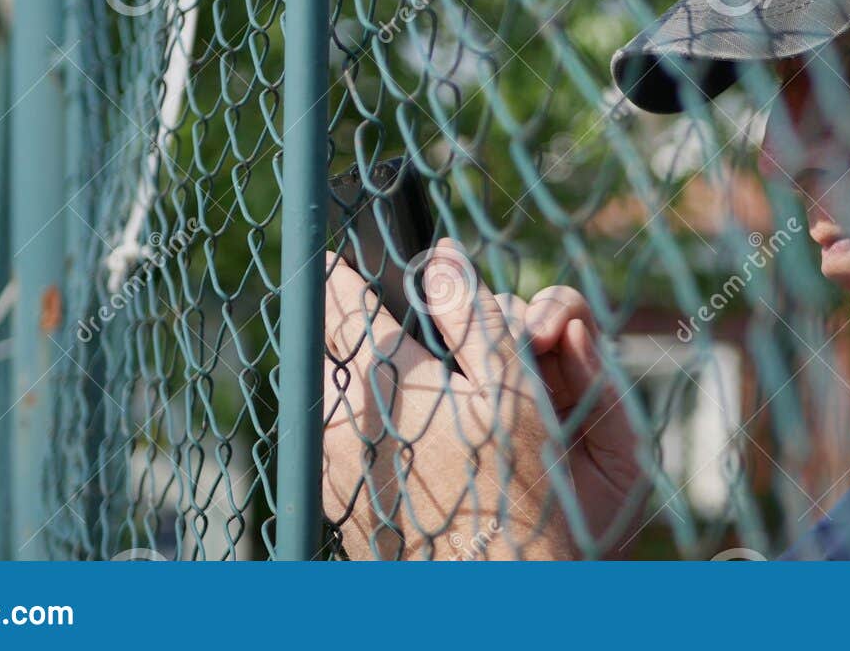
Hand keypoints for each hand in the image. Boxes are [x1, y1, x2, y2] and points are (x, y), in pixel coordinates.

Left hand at [322, 239, 646, 558]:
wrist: (499, 594)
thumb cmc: (521, 494)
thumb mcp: (515, 392)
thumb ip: (476, 316)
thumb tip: (442, 256)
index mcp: (390, 381)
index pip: (344, 305)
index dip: (339, 275)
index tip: (331, 256)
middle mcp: (348, 420)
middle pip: (327, 350)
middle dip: (342, 324)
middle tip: (351, 303)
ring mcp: (336, 467)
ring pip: (328, 398)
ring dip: (348, 379)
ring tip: (376, 372)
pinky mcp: (339, 503)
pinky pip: (332, 443)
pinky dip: (352, 425)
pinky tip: (390, 434)